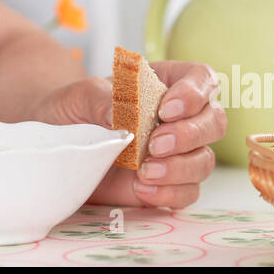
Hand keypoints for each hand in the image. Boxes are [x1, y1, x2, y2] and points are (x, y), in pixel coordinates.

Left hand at [32, 61, 224, 208]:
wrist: (60, 146)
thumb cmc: (74, 111)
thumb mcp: (79, 97)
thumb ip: (99, 99)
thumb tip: (121, 115)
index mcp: (166, 83)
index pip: (201, 79)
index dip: (194, 93)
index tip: (167, 109)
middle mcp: (180, 118)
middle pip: (214, 121)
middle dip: (190, 134)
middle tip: (155, 144)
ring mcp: (178, 153)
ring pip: (204, 160)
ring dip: (180, 168)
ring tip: (144, 172)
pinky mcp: (168, 184)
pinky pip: (187, 192)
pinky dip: (170, 193)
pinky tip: (142, 189)